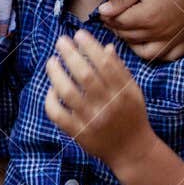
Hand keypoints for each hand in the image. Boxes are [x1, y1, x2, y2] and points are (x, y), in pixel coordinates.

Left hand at [44, 31, 156, 169]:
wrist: (132, 150)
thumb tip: (106, 47)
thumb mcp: (133, 91)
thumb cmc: (132, 116)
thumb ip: (120, 70)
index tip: (79, 34)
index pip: (105, 63)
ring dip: (56, 73)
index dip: (90, 46)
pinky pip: (59, 115)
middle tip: (61, 41)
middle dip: (70, 54)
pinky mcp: (78, 133)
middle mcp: (107, 104)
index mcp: (123, 91)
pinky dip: (52, 100)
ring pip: (68, 92)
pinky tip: (52, 90)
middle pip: (84, 74)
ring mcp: (91, 119)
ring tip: (51, 61)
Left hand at [96, 0, 183, 61]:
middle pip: (128, 37)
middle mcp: (159, 32)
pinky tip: (150, 42)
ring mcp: (173, 39)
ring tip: (129, 30)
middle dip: (116, 28)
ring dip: (132, 43)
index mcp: (147, 17)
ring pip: (144, 52)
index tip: (103, 11)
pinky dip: (156, 54)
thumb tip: (101, 12)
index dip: (107, 17)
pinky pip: (167, 56)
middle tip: (113, 19)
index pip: (117, 23)